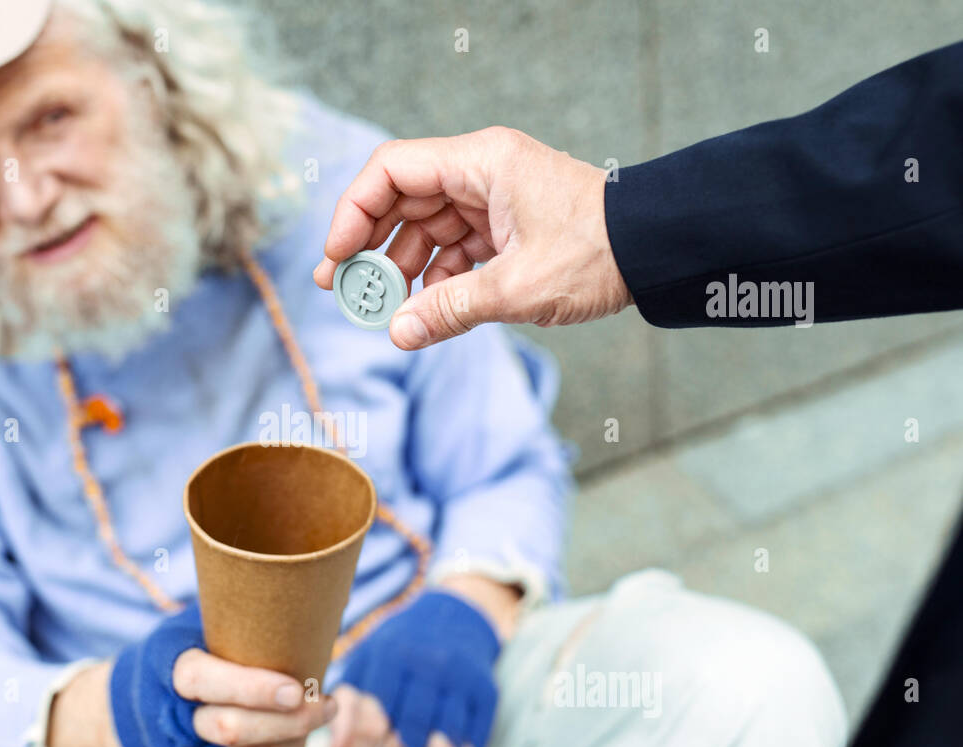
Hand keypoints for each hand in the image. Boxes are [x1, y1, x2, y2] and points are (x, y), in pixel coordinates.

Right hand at [109, 602, 336, 746]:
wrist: (149, 696)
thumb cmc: (192, 646)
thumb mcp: (201, 621)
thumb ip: (238, 617)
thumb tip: (304, 590)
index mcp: (171, 669)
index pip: (203, 681)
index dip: (251, 689)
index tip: (295, 689)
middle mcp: (177, 717)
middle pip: (230, 729)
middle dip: (286, 721)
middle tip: (327, 701)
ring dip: (291, 742)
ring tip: (323, 713)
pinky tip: (304, 733)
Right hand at [313, 126, 633, 348]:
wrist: (659, 252)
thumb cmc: (599, 253)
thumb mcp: (518, 287)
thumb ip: (450, 309)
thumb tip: (398, 334)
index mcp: (481, 163)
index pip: (392, 171)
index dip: (353, 212)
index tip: (336, 257)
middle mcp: (481, 173)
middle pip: (402, 200)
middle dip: (368, 245)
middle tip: (341, 288)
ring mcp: (493, 200)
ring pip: (425, 228)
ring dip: (400, 269)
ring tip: (380, 309)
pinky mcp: (507, 229)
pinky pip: (454, 249)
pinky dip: (435, 279)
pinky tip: (422, 310)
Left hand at [328, 590, 499, 746]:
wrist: (455, 614)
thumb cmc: (399, 645)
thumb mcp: (366, 661)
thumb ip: (347, 703)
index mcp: (391, 655)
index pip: (372, 723)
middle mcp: (428, 665)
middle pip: (405, 741)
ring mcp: (461, 680)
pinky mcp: (486, 692)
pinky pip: (471, 746)